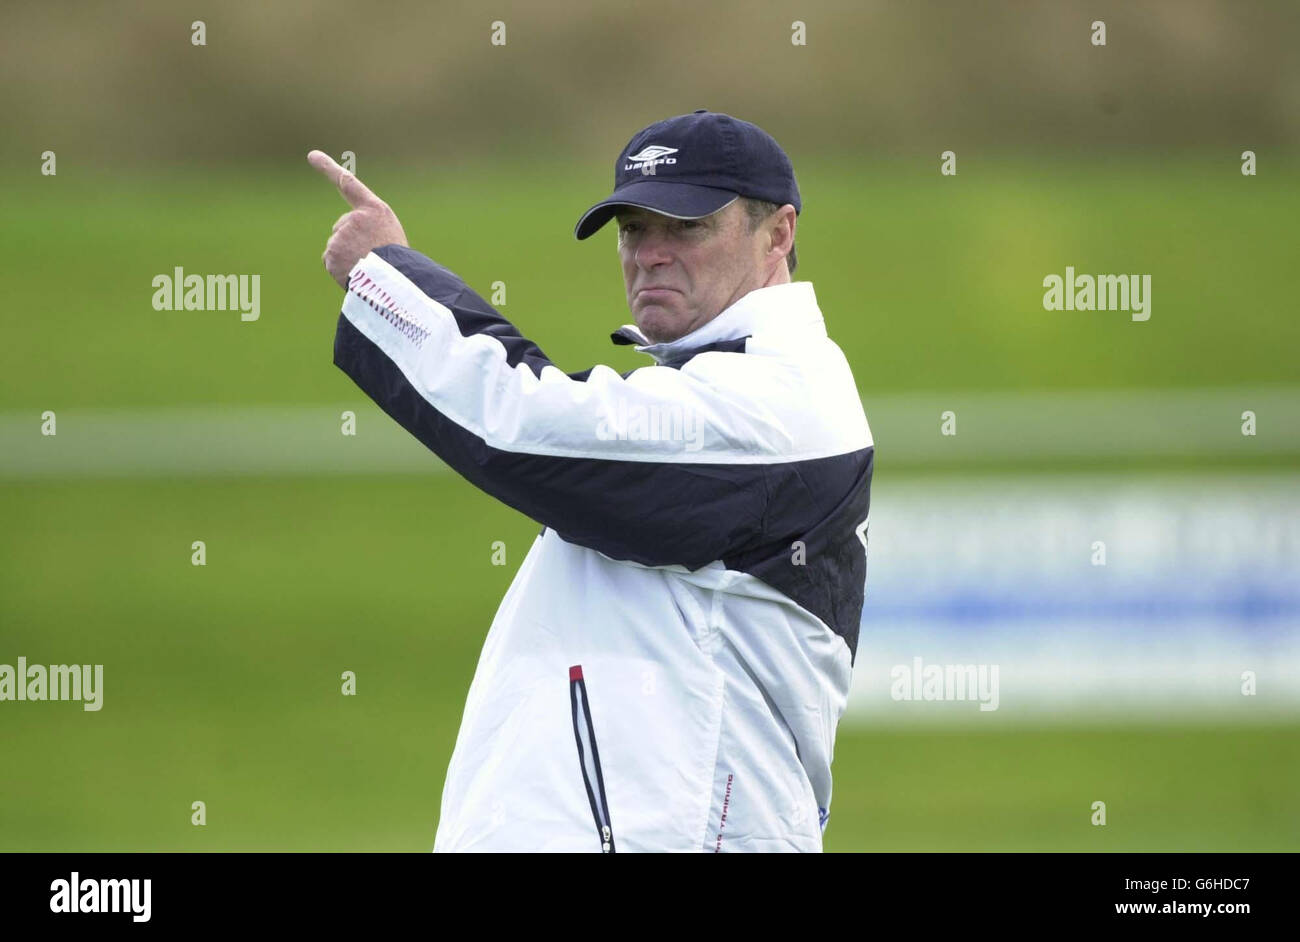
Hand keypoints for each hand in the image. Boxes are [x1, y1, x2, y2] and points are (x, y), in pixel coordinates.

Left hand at [308, 150, 408, 287]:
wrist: (396, 283)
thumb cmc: (398, 263)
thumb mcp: (390, 236)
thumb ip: (366, 229)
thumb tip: (339, 241)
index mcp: (374, 210)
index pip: (348, 184)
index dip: (328, 168)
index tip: (311, 155)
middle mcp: (354, 218)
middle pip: (342, 227)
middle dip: (351, 241)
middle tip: (372, 256)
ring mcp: (341, 236)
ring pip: (337, 246)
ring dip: (348, 257)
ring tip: (367, 267)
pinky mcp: (332, 254)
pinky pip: (332, 261)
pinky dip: (340, 269)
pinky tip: (356, 273)